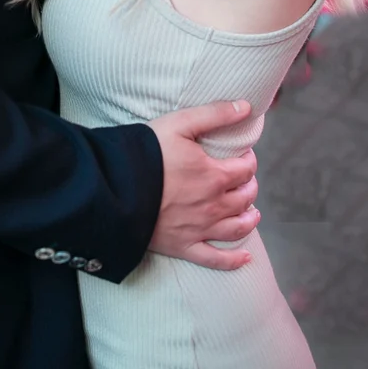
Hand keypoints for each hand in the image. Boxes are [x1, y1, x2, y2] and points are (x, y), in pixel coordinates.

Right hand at [148, 100, 259, 269]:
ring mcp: (199, 228)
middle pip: (245, 198)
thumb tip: (246, 107)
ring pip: (237, 228)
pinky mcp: (183, 247)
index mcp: (215, 175)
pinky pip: (214, 259)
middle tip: (244, 182)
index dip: (248, 161)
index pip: (246, 169)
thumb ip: (215, 114)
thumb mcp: (180, 123)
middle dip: (249, 187)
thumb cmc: (146, 153)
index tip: (243, 157)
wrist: (114, 188)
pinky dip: (232, 260)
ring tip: (252, 214)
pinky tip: (244, 258)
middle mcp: (213, 205)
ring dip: (249, 220)